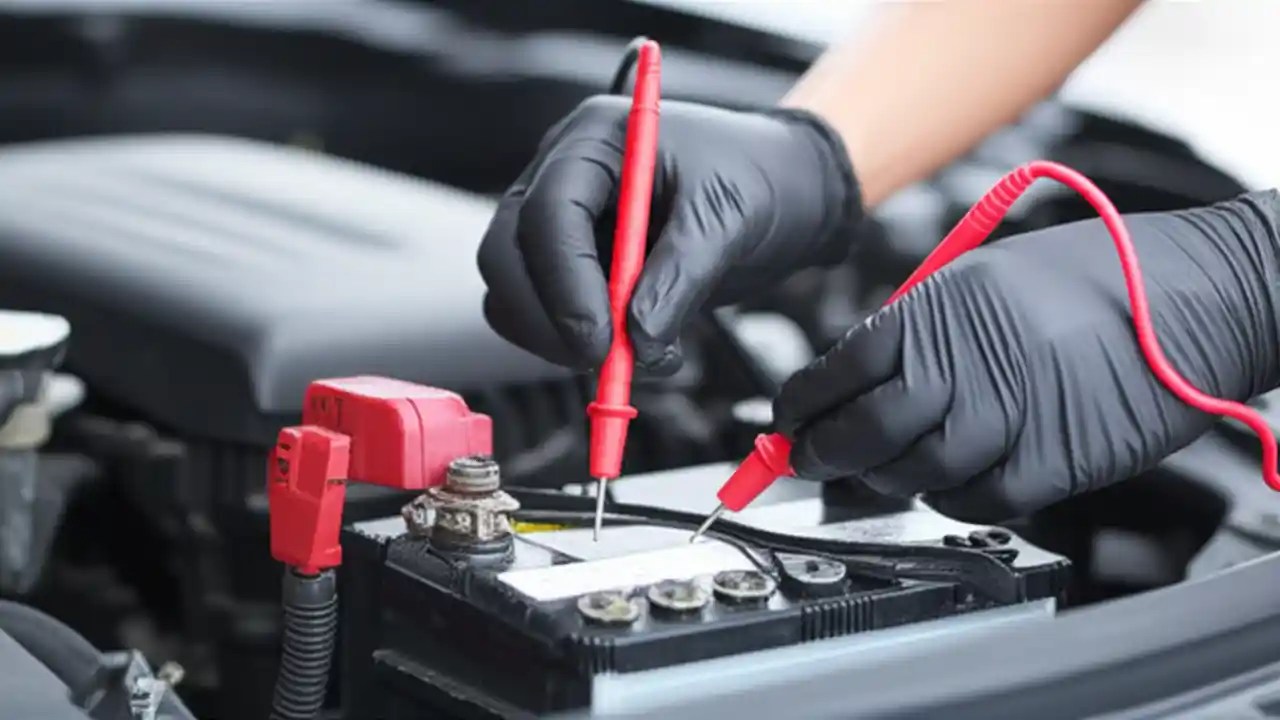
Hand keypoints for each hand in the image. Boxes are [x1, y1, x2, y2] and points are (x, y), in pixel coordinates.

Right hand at [478, 96, 860, 372]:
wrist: (785, 190)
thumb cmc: (761, 179)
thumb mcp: (731, 218)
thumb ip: (682, 276)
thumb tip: (637, 342)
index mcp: (595, 141)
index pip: (546, 212)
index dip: (564, 283)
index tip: (600, 340)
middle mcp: (562, 176)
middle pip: (506, 254)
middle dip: (547, 317)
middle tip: (605, 360)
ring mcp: (561, 224)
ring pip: (512, 293)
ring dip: (558, 340)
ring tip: (642, 355)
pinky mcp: (572, 268)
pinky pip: (543, 316)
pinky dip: (574, 346)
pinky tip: (639, 350)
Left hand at [774, 192, 1279, 521]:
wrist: (1192, 299)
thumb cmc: (1093, 278)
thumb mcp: (986, 275)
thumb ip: (921, 326)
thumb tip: (856, 375)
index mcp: (939, 308)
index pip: (839, 368)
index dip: (801, 404)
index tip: (787, 420)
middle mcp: (963, 363)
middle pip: (864, 429)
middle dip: (822, 451)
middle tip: (805, 458)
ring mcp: (1006, 418)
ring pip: (912, 473)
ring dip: (882, 478)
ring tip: (872, 471)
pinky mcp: (1048, 464)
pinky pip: (972, 499)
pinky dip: (947, 498)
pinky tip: (943, 483)